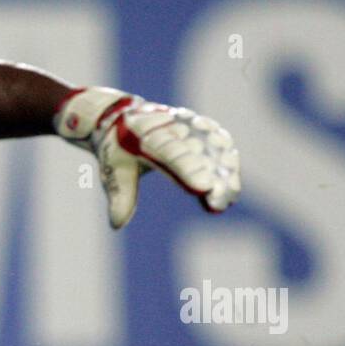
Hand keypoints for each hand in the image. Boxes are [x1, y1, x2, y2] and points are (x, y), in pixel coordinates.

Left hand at [56, 86, 240, 228]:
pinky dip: (228, 165)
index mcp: (148, 133)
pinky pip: (221, 145)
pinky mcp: (202, 128)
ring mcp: (189, 125)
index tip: (204, 188)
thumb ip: (120, 196)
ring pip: (215, 147)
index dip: (189, 169)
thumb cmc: (117, 149)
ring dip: (226, 172)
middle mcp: (173, 125)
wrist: (123, 120)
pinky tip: (231, 187)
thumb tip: (117, 224)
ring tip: (228, 199)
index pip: (171, 152)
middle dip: (213, 176)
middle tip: (220, 202)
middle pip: (199, 151)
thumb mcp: (113, 170)